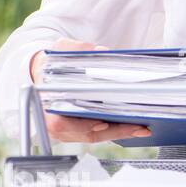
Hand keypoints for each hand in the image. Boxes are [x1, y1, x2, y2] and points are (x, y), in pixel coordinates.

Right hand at [29, 39, 152, 142]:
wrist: (43, 75)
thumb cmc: (52, 65)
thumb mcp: (61, 51)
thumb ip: (77, 50)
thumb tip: (101, 51)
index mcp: (46, 105)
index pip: (59, 124)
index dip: (81, 126)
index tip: (102, 123)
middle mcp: (53, 123)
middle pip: (84, 134)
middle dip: (113, 131)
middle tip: (138, 127)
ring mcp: (65, 131)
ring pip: (94, 136)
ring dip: (119, 133)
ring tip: (142, 128)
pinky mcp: (77, 131)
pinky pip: (98, 134)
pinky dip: (115, 131)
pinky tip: (134, 127)